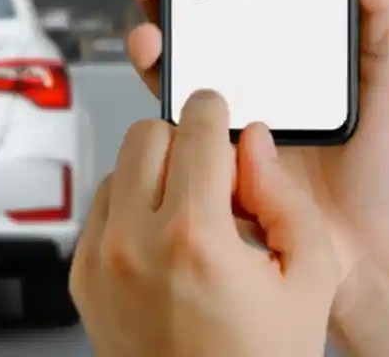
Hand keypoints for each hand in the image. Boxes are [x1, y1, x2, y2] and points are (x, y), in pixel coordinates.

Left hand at [70, 90, 338, 356]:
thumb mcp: (308, 279)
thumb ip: (284, 197)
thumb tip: (254, 142)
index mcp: (193, 237)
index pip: (193, 127)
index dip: (213, 108)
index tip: (219, 108)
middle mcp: (133, 244)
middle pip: (144, 135)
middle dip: (181, 141)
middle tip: (211, 170)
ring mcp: (99, 261)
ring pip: (117, 169)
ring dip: (152, 175)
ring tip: (192, 216)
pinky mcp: (80, 278)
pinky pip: (99, 211)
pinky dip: (129, 210)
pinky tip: (165, 241)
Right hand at [120, 0, 388, 319]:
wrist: (364, 248)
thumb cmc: (385, 170)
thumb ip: (382, 12)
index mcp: (287, 36)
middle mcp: (245, 56)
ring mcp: (219, 91)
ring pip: (167, 28)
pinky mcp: (197, 129)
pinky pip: (163, 85)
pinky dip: (149, 58)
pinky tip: (153, 41)